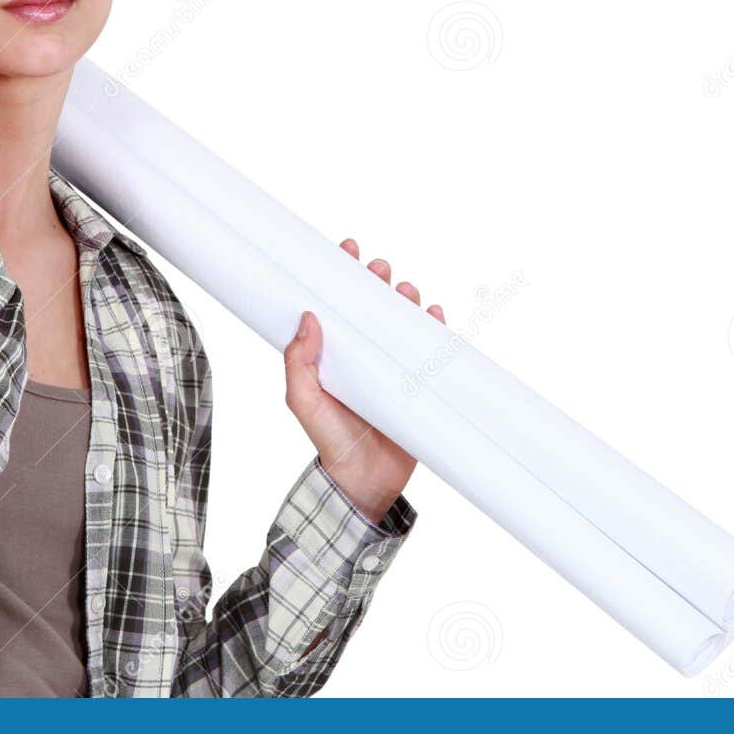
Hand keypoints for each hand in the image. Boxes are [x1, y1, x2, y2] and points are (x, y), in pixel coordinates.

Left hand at [282, 238, 446, 524]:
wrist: (365, 483)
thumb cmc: (330, 442)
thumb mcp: (304, 402)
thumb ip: (298, 364)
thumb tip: (308, 319)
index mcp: (332, 354)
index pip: (336, 305)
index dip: (341, 275)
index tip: (345, 250)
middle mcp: (362, 355)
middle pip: (372, 306)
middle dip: (377, 281)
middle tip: (379, 269)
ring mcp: (391, 367)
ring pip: (402, 321)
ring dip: (406, 300)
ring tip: (406, 291)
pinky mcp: (417, 383)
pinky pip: (430, 348)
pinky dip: (435, 329)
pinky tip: (434, 315)